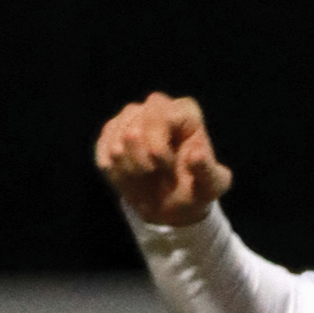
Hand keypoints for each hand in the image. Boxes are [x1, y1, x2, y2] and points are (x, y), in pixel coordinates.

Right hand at [95, 91, 232, 225]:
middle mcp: (158, 107)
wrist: (170, 205)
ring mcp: (132, 116)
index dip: (158, 146)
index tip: (166, 167)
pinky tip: (129, 178)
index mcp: (186, 113)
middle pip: (135, 126)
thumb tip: (196, 154)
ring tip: (145, 178)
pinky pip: (104, 149)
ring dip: (129, 168)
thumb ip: (207, 172)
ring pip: (117, 139)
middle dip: (140, 158)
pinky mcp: (112, 131)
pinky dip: (115, 172)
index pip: (162, 115)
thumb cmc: (195, 191)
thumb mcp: (210, 187)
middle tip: (152, 173)